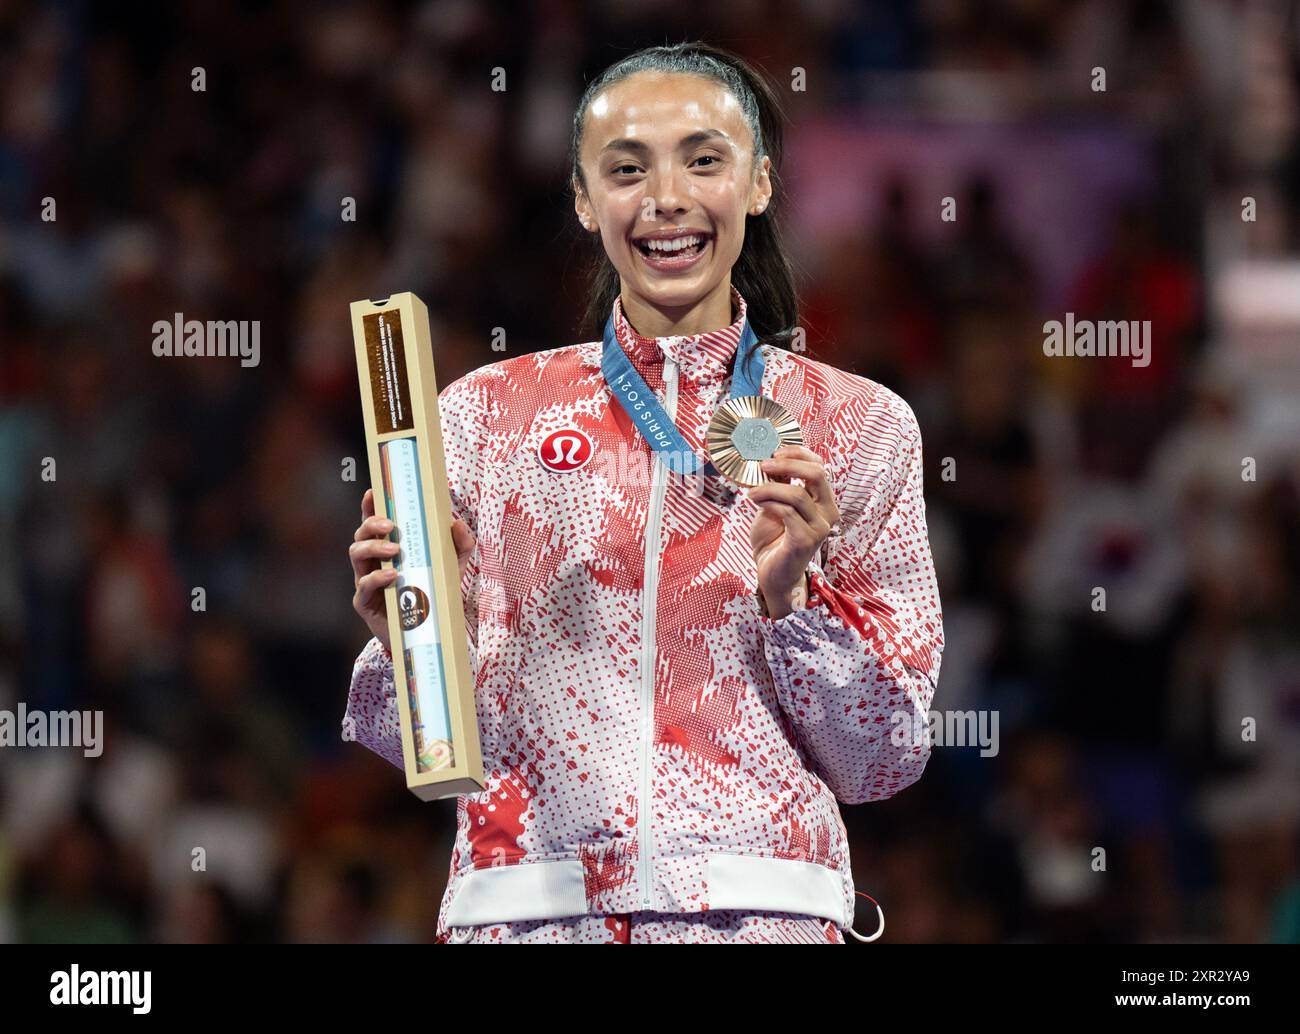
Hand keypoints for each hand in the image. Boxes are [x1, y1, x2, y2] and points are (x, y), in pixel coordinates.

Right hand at [350, 488, 476, 651]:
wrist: (430, 635)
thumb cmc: (435, 595)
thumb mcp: (452, 568)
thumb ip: (459, 545)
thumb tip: (457, 523)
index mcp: (388, 549)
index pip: (373, 524)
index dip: (369, 507)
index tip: (373, 492)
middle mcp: (373, 562)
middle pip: (360, 535)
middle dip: (371, 524)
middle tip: (390, 524)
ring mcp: (365, 582)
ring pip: (356, 555)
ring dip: (373, 547)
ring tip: (395, 548)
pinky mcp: (365, 603)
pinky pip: (363, 585)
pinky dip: (377, 577)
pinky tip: (393, 574)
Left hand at [746, 445, 839, 618]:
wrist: (772, 572)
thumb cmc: (774, 538)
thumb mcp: (775, 504)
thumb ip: (778, 484)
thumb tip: (770, 459)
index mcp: (823, 500)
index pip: (819, 466)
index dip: (798, 453)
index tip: (775, 452)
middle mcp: (827, 512)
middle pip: (817, 474)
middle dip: (788, 464)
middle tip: (763, 465)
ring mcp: (820, 527)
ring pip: (797, 494)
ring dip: (769, 488)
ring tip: (751, 492)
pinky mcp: (806, 540)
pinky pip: (788, 513)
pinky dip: (769, 504)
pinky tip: (756, 504)